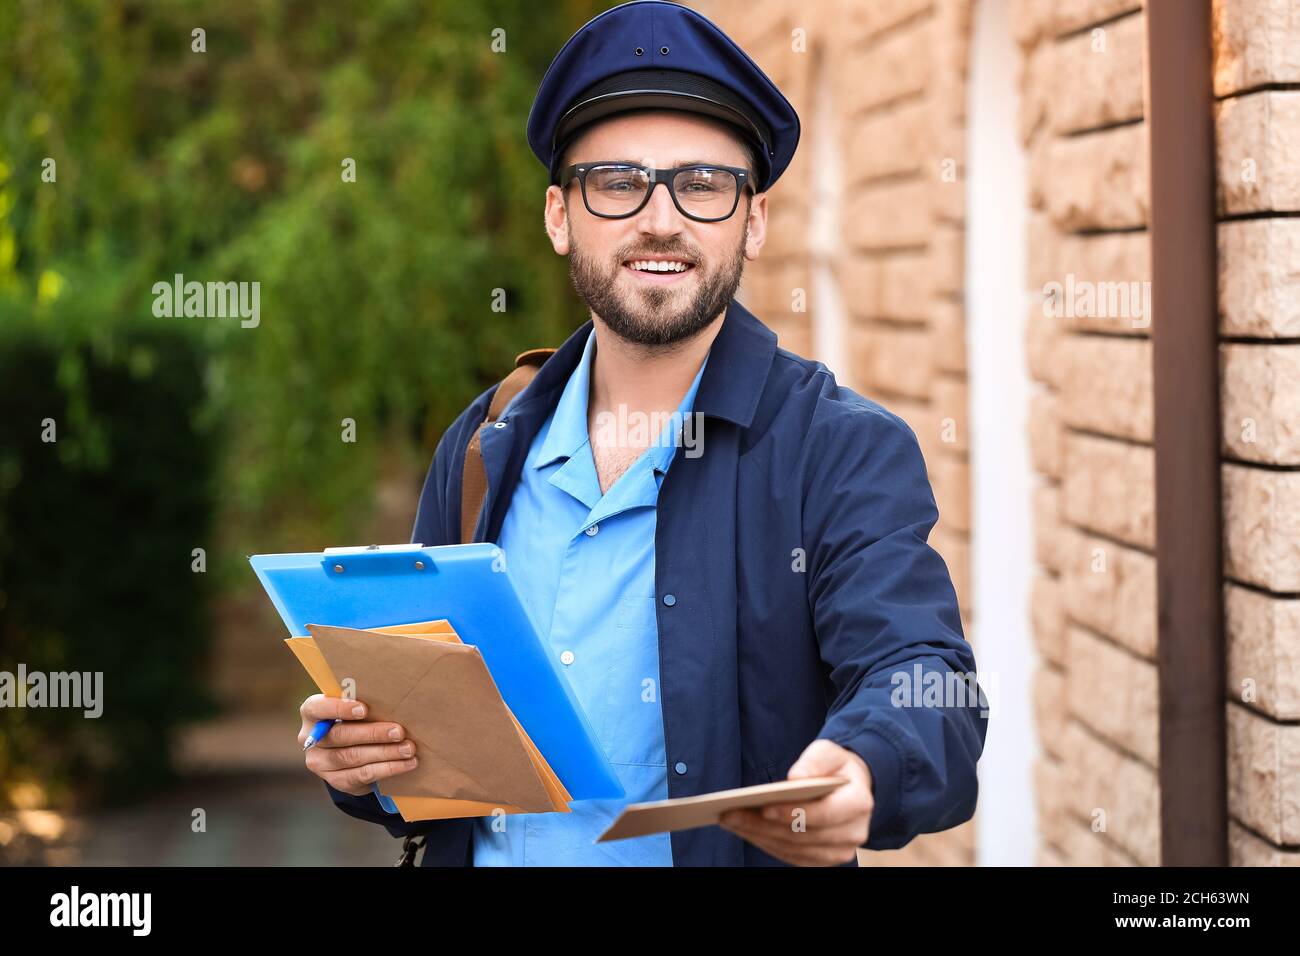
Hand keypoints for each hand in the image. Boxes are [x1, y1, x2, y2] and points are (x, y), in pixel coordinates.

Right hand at [299, 694, 417, 795]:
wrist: (351, 748)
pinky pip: (363, 775)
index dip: (339, 709)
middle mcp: (311, 740)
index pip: (317, 709)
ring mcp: (321, 763)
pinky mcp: (336, 781)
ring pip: (353, 757)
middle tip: (399, 731)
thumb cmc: (355, 718)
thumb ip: (362, 703)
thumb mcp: (353, 707)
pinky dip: (388, 769)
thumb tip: (392, 700)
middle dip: (373, 733)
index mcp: (311, 714)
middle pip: (340, 736)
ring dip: (385, 753)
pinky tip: (406, 764)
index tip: (364, 709)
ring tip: (408, 749)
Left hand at [719, 739, 873, 865]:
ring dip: (758, 836)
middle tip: (731, 814)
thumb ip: (814, 761)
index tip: (763, 807)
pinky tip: (743, 829)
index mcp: (859, 803)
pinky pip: (790, 856)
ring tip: (730, 820)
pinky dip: (765, 843)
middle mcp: (853, 834)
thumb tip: (794, 778)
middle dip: (763, 825)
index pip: (824, 814)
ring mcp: (839, 851)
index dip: (794, 813)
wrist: (850, 787)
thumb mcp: (828, 751)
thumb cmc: (835, 767)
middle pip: (802, 835)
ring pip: (793, 849)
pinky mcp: (823, 859)